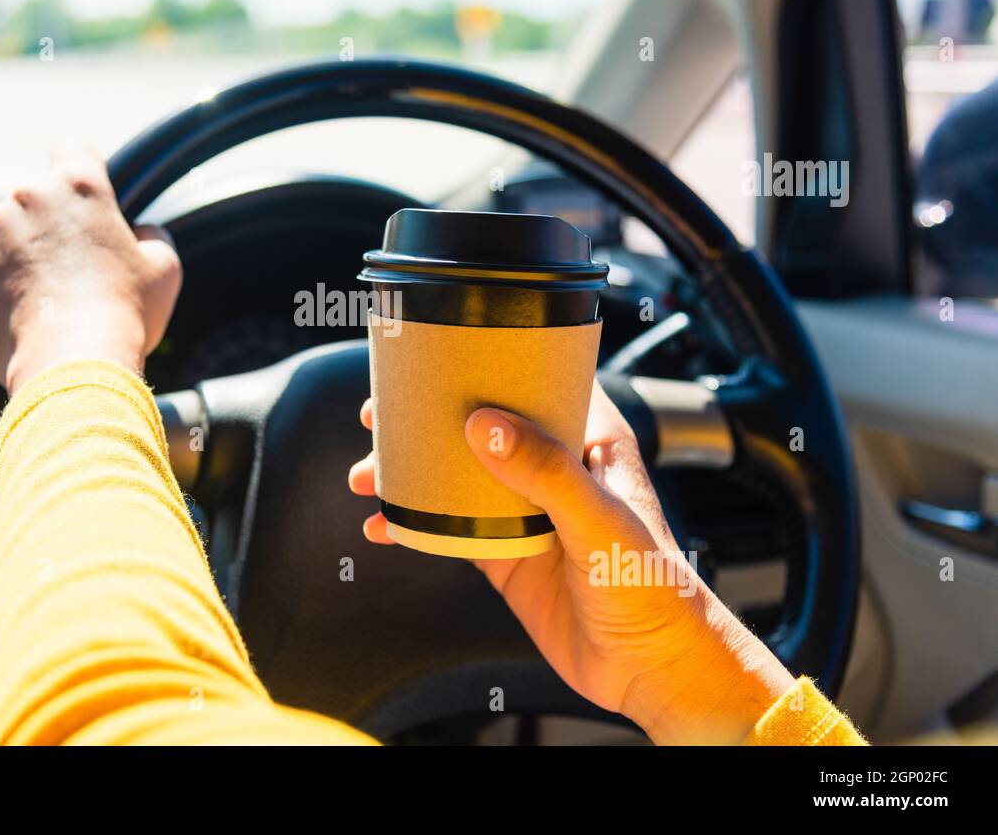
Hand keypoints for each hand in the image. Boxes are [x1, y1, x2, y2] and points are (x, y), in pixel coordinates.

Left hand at [0, 143, 181, 393]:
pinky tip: (21, 309)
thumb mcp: (164, 269)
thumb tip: (140, 232)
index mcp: (80, 185)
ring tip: (45, 296)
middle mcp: (28, 194)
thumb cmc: (125, 313)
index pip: (74, 146)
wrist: (71, 362)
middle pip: (36, 196)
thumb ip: (152, 236)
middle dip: (50, 224)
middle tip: (72, 268)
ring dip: (19, 252)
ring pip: (5, 231)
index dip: (81, 166)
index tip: (83, 192)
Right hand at [348, 382, 795, 743]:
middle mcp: (554, 468)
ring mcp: (525, 512)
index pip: (537, 380)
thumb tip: (486, 426)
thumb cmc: (653, 588)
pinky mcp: (506, 554)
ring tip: (371, 473)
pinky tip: (385, 527)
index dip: (488, 364)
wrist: (650, 668)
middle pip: (482, 425)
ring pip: (456, 476)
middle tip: (382, 415)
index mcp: (590, 440)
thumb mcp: (599, 519)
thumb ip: (546, 471)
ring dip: (411, 472)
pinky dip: (413, 526)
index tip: (439, 356)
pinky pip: (449, 529)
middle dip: (428, 419)